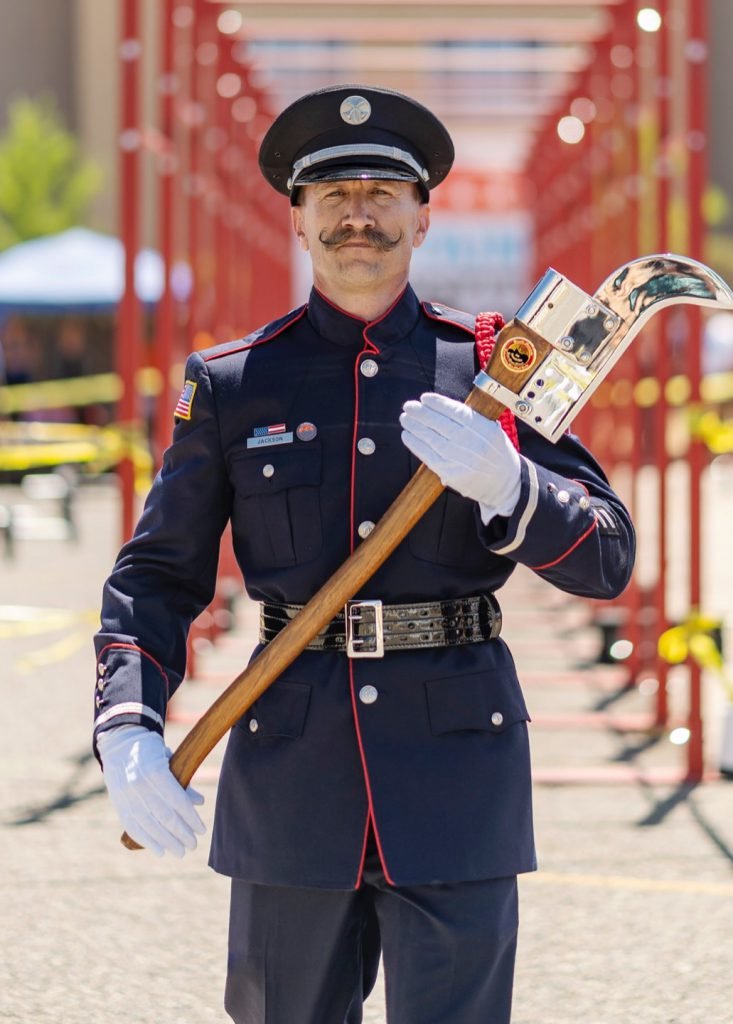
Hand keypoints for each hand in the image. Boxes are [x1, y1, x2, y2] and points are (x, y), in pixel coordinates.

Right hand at [97, 724, 204, 856]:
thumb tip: (200, 803)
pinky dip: (146, 840)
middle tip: (193, 845)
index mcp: (154, 770)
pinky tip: (159, 851)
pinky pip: (132, 826)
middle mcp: (138, 784)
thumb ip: (183, 781)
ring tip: (180, 851)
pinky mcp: (118, 803)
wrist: (120, 743)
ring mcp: (126, 795)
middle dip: (180, 833)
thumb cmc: (152, 751)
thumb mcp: (170, 759)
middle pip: (163, 816)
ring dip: (166, 841)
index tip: (201, 830)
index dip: (190, 818)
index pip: (176, 800)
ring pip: (148, 824)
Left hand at [400, 392, 521, 523]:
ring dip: (416, 428)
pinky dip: (416, 445)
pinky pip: (429, 457)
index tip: (425, 398)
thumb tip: (441, 407)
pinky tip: (408, 436)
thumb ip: (472, 420)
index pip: (458, 412)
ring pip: (433, 440)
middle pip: (442, 425)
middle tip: (408, 406)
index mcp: (485, 430)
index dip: (439, 404)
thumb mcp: (493, 432)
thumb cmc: (497, 454)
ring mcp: (462, 460)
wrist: (506, 484)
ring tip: (405, 419)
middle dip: (422, 414)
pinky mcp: (452, 474)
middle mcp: (474, 444)